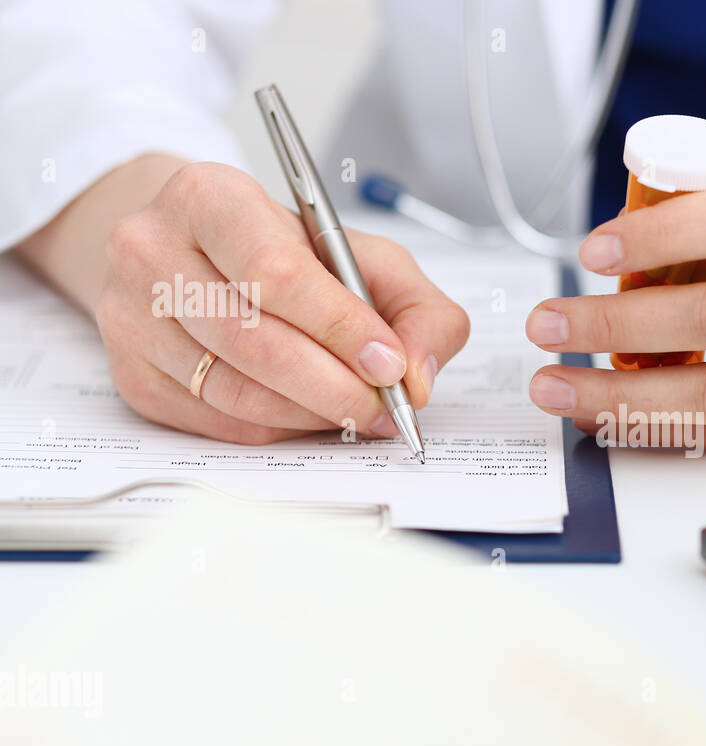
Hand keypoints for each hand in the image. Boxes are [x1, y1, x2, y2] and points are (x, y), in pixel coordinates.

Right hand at [95, 162, 467, 443]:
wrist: (199, 253)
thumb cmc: (287, 252)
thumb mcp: (365, 256)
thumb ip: (417, 307)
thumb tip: (416, 375)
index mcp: (208, 196)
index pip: (275, 272)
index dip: (340, 327)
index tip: (389, 364)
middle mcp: (151, 250)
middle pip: (253, 341)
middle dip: (335, 386)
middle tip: (385, 406)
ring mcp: (129, 316)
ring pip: (235, 391)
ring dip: (312, 414)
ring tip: (359, 413)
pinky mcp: (131, 374)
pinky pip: (218, 422)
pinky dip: (279, 428)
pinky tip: (311, 414)